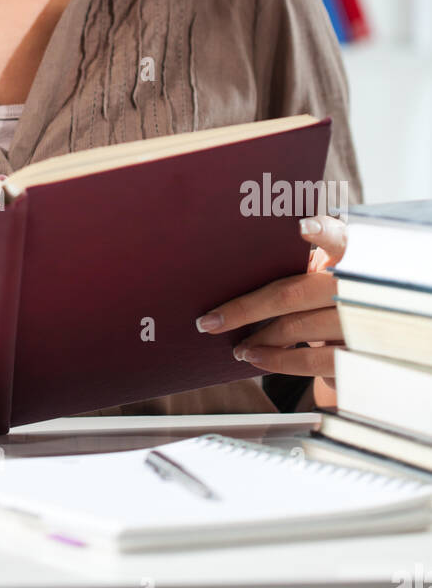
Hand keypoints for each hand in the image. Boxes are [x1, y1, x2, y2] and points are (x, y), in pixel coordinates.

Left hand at [195, 213, 347, 390]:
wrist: (378, 340)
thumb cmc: (336, 299)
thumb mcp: (329, 276)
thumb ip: (302, 269)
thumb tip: (238, 274)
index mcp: (350, 258)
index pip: (340, 238)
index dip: (323, 231)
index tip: (301, 227)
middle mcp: (359, 287)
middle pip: (293, 293)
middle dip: (245, 309)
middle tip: (210, 321)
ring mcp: (363, 322)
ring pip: (297, 327)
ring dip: (258, 339)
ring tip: (236, 347)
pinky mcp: (362, 355)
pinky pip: (312, 360)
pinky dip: (278, 360)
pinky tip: (256, 358)